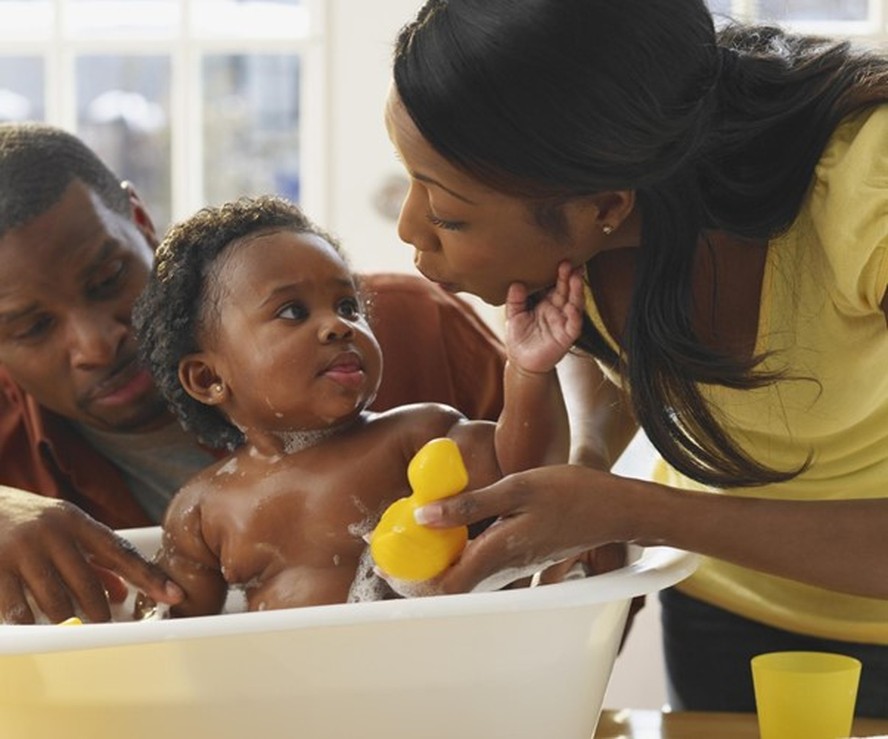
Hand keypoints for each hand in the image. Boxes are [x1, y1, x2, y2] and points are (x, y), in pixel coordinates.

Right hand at [0, 487, 182, 623]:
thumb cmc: (25, 520)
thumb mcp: (62, 529)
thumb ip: (93, 559)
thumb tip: (123, 593)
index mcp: (75, 521)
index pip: (121, 552)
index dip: (150, 576)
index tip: (174, 595)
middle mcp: (52, 533)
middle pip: (90, 585)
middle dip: (99, 611)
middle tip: (102, 622)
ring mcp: (22, 551)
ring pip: (56, 603)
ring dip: (67, 620)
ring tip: (68, 622)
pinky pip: (19, 611)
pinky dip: (30, 623)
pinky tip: (33, 622)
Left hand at [412, 465, 626, 593]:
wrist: (614, 507)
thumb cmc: (569, 493)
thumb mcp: (516, 488)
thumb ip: (469, 504)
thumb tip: (423, 515)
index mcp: (498, 554)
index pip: (445, 588)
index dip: (413, 583)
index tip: (389, 564)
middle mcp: (504, 568)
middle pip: (451, 586)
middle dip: (418, 573)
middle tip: (393, 549)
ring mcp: (514, 565)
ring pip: (465, 576)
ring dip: (437, 563)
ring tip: (414, 538)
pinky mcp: (522, 556)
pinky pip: (481, 564)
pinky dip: (458, 553)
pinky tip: (451, 528)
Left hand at [505, 261, 583, 373]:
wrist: (521, 362)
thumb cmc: (519, 337)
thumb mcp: (513, 315)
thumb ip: (515, 300)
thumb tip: (516, 283)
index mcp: (546, 302)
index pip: (555, 284)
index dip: (558, 273)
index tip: (558, 258)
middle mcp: (558, 310)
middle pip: (567, 290)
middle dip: (569, 276)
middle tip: (569, 262)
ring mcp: (564, 322)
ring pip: (574, 303)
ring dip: (577, 291)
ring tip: (577, 277)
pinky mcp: (566, 336)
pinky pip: (574, 325)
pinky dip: (575, 316)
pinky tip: (574, 307)